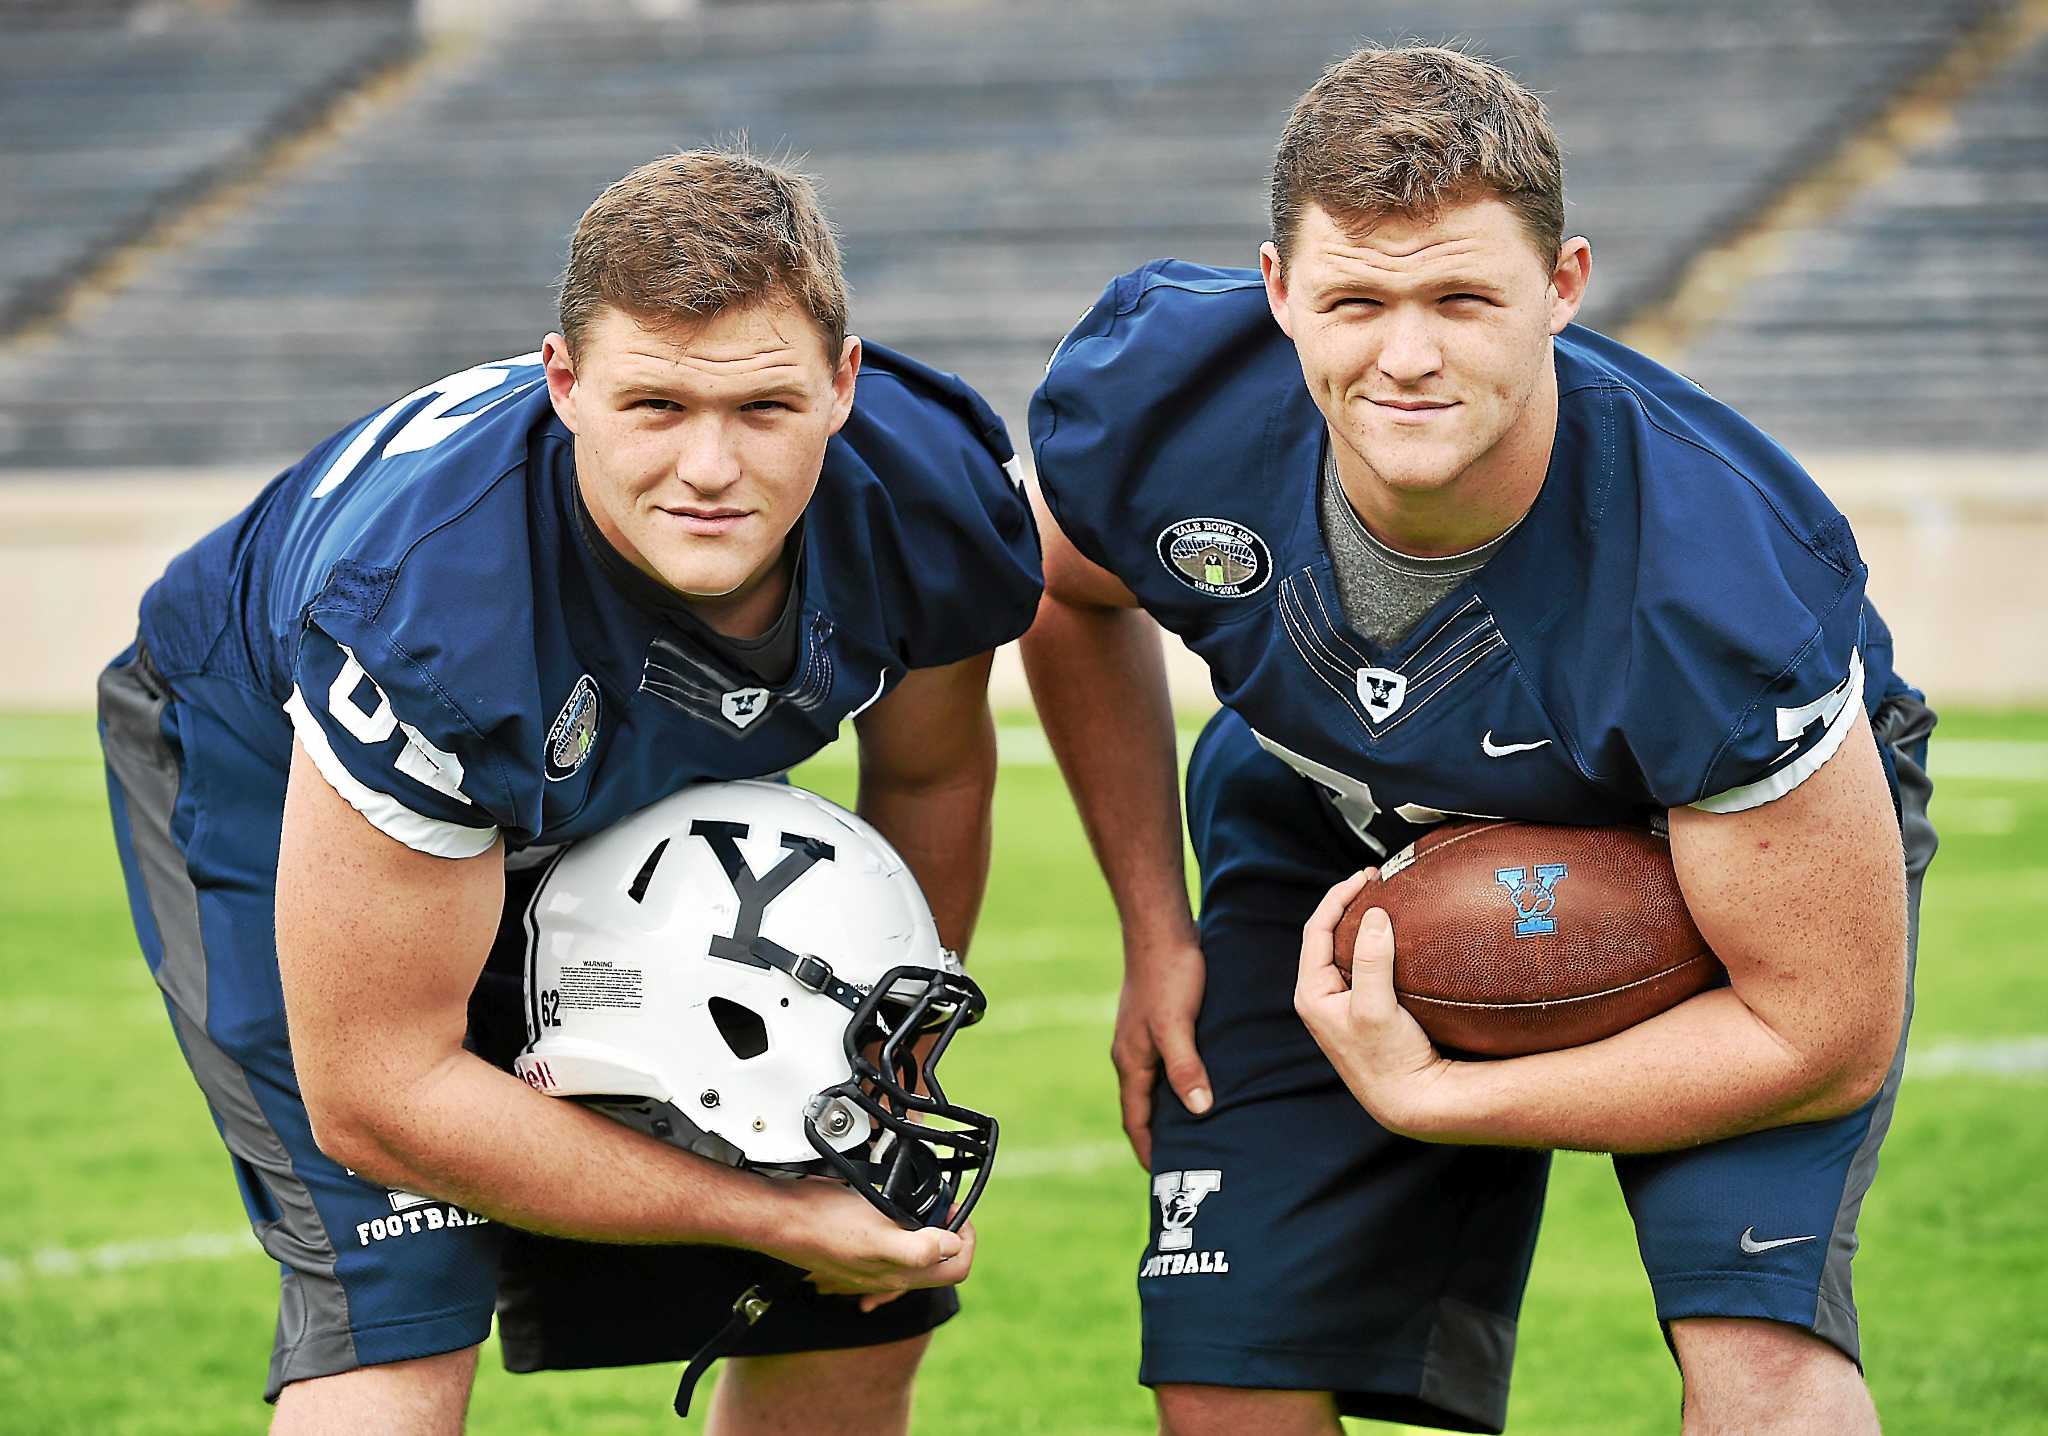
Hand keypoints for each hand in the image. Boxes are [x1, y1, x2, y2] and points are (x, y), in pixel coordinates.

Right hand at [762, 1179, 973, 1307]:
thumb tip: (952, 1246)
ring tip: (916, 1205)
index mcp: (902, 1274)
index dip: (965, 1236)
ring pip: (916, 1256)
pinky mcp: (858, 1257)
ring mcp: (872, 1270)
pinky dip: (899, 1237)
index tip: (953, 1208)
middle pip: (942, 1263)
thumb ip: (919, 1248)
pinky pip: (889, 1253)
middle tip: (939, 1203)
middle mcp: (890, 1278)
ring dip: (925, 1230)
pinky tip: (892, 1224)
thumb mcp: (877, 1231)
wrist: (782, 1222)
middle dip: (949, 1231)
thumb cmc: (824, 1222)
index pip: (959, 1266)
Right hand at [1112, 934, 1213, 1170]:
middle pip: (1143, 1107)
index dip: (1149, 1150)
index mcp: (1131, 1061)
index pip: (1135, 1120)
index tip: (1165, 1177)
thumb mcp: (1177, 1024)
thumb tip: (1198, 1110)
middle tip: (1185, 1162)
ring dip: (1169, 1109)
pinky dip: (1178, 1082)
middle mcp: (1132, 1053)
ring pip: (1154, 1085)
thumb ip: (1185, 1066)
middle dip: (1158, 1136)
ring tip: (1196, 1131)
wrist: (1161, 929)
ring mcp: (1144, 1037)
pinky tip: (1202, 1082)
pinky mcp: (1158, 1021)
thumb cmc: (1168, 974)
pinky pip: (1165, 1064)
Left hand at [1293, 870, 1453, 1139]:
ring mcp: (1344, 1005)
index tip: (1366, 878)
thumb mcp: (1376, 1008)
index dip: (1339, 897)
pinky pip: (1368, 967)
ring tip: (1389, 902)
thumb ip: (1372, 961)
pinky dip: (1380, 947)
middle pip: (1330, 937)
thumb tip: (1373, 916)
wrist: (1411, 1102)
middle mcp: (1322, 997)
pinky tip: (1401, 940)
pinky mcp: (1366, 1011)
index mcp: (1311, 993)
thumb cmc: (1388, 1061)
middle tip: (1379, 884)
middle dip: (1352, 906)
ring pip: (1350, 952)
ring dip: (1366, 926)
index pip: (1317, 930)